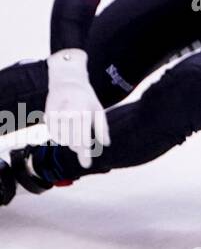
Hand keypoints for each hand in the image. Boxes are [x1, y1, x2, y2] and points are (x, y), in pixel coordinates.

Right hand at [44, 49, 108, 168]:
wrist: (67, 82)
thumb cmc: (87, 98)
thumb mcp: (99, 110)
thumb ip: (103, 128)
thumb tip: (106, 144)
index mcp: (83, 114)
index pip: (83, 139)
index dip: (84, 154)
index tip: (86, 166)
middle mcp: (68, 116)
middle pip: (72, 142)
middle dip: (79, 146)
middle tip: (85, 144)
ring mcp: (56, 116)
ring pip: (62, 140)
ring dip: (70, 140)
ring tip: (76, 129)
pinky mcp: (47, 117)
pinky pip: (54, 134)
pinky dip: (60, 135)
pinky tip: (67, 126)